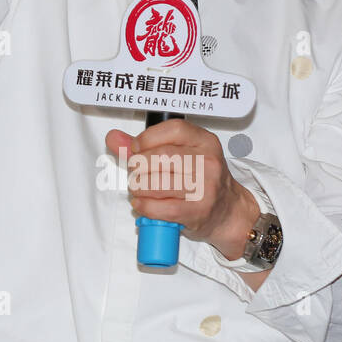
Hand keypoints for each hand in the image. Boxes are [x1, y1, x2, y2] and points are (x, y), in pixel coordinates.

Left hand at [105, 119, 259, 260]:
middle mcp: (208, 162)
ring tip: (139, 189)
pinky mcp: (198, 211)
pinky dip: (144, 206)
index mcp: (204, 141)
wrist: (228, 212)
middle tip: (136, 173)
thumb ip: (144, 145)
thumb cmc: (200, 180)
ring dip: (138, 188)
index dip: (147, 139)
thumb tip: (113, 138)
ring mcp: (205, 188)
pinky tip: (142, 204)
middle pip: (160, 158)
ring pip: (157, 183)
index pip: (173, 130)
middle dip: (138, 167)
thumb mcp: (179, 155)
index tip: (136, 149)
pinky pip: (161, 207)